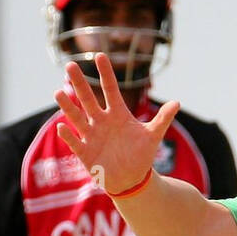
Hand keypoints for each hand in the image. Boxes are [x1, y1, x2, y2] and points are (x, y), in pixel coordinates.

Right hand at [54, 53, 178, 193]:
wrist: (132, 180)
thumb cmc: (141, 155)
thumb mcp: (153, 136)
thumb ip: (162, 119)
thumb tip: (177, 102)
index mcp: (118, 114)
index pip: (110, 89)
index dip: (106, 74)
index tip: (101, 55)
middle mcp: (101, 121)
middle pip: (88, 99)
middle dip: (80, 83)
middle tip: (70, 65)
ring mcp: (91, 135)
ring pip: (77, 117)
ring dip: (68, 106)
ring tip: (58, 93)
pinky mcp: (85, 152)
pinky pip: (75, 142)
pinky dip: (68, 135)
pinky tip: (62, 126)